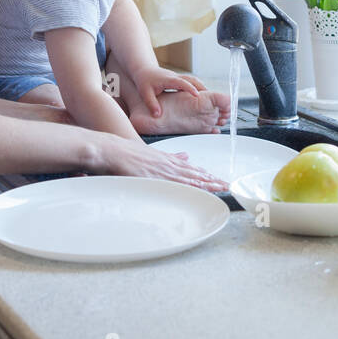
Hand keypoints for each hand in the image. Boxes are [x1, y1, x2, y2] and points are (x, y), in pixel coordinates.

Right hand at [89, 134, 228, 190]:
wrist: (111, 150)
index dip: (204, 175)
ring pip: (190, 178)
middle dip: (211, 180)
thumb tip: (185, 157)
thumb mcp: (150, 154)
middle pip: (194, 173)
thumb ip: (168, 157)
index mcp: (166, 160)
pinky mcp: (156, 176)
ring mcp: (163, 169)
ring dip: (207, 183)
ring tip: (221, 187)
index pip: (190, 169)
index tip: (216, 179)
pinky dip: (191, 186)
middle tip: (226, 184)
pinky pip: (177, 183)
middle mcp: (168, 163)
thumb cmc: (125, 153)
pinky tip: (201, 189)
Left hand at [132, 67, 205, 117]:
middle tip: (211, 99)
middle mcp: (175, 77)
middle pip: (192, 80)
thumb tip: (157, 115)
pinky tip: (201, 98)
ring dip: (201, 88)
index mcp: (168, 79)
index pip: (182, 83)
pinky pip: (191, 83)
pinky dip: (197, 88)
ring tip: (209, 100)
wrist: (143, 69)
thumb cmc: (143, 80)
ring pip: (193, 80)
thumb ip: (151, 104)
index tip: (198, 95)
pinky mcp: (178, 80)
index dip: (190, 89)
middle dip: (202, 88)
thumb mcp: (145, 93)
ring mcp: (178, 77)